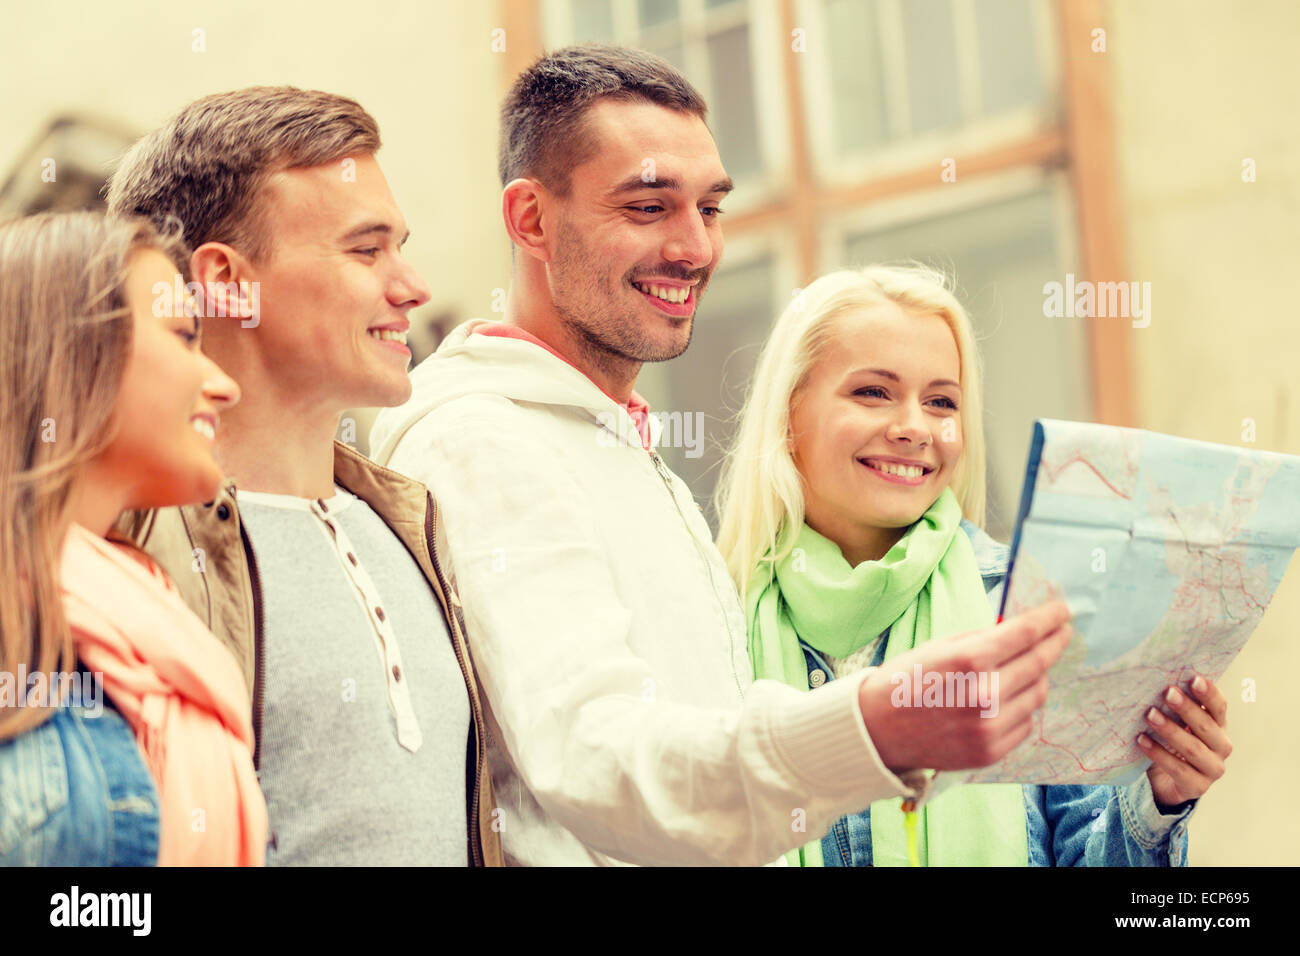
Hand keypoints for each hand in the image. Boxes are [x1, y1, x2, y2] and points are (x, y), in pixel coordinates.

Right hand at [859, 600, 1072, 772]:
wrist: (877, 730)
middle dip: (1054, 644)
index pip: (1025, 634)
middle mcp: (985, 695)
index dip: (1049, 620)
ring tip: (1023, 668)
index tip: (1063, 611)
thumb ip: (983, 640)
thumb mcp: (940, 647)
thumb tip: (1021, 631)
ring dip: (1036, 677)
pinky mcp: (991, 752)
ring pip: (1038, 695)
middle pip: (1039, 664)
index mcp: (969, 660)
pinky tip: (1004, 700)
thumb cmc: (905, 680)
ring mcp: (990, 728)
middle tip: (1062, 632)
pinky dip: (1021, 708)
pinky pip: (1025, 723)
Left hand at [1139, 674, 1231, 809]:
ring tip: (1149, 715)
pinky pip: (1177, 769)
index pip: (1219, 708)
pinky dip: (1158, 753)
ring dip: (1170, 730)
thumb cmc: (1172, 744)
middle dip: (1186, 708)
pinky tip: (1142, 740)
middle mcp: (1221, 747)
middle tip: (1167, 692)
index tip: (1193, 678)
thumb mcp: (1178, 724)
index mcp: (1219, 727)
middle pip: (1206, 726)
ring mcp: (1212, 769)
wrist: (1167, 782)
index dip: (1209, 693)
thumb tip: (1156, 681)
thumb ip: (1176, 708)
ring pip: (1193, 748)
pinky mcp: (1197, 787)